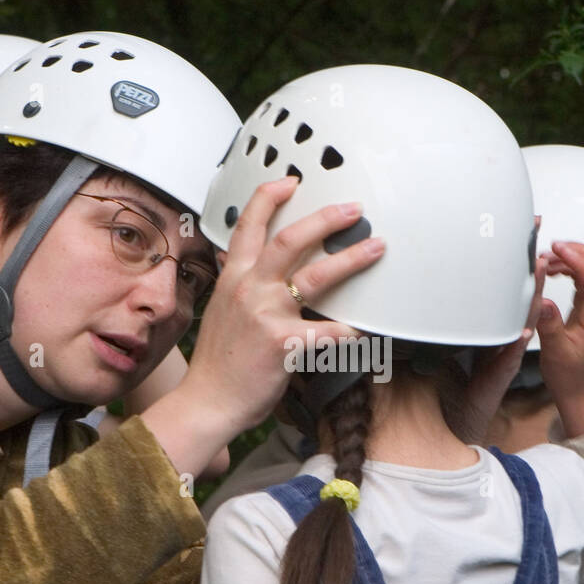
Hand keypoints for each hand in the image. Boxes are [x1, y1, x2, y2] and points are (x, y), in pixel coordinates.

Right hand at [140, 177, 384, 475]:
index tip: (291, 182)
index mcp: (234, 279)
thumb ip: (240, 288)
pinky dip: (352, 331)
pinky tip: (369, 330)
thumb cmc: (218, 363)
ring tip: (375, 247)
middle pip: (289, 239)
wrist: (207, 401)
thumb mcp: (221, 312)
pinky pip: (329, 332)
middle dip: (325, 219)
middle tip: (352, 209)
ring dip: (351, 259)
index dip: (269, 198)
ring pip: (316, 277)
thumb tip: (254, 271)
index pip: (248, 226)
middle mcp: (249, 289)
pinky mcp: (284, 344)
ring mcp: (266, 315)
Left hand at [456, 249, 549, 441]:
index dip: (520, 262)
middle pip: (526, 296)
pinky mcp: (503, 372)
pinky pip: (513, 354)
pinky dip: (519, 341)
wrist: (465, 412)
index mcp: (500, 324)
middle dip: (534, 268)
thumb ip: (455, 315)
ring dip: (534, 295)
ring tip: (540, 270)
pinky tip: (526, 329)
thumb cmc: (465, 377)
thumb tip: (436, 288)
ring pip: (527, 318)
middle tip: (537, 241)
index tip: (525, 234)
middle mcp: (509, 334)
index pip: (513, 288)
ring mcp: (509, 352)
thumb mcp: (458, 337)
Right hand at [537, 241, 583, 435]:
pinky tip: (553, 271)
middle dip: (580, 251)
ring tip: (548, 260)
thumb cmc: (569, 375)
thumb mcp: (555, 352)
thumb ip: (549, 325)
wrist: (579, 390)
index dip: (580, 260)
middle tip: (553, 248)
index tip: (558, 250)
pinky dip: (572, 268)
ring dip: (575, 258)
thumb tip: (542, 300)